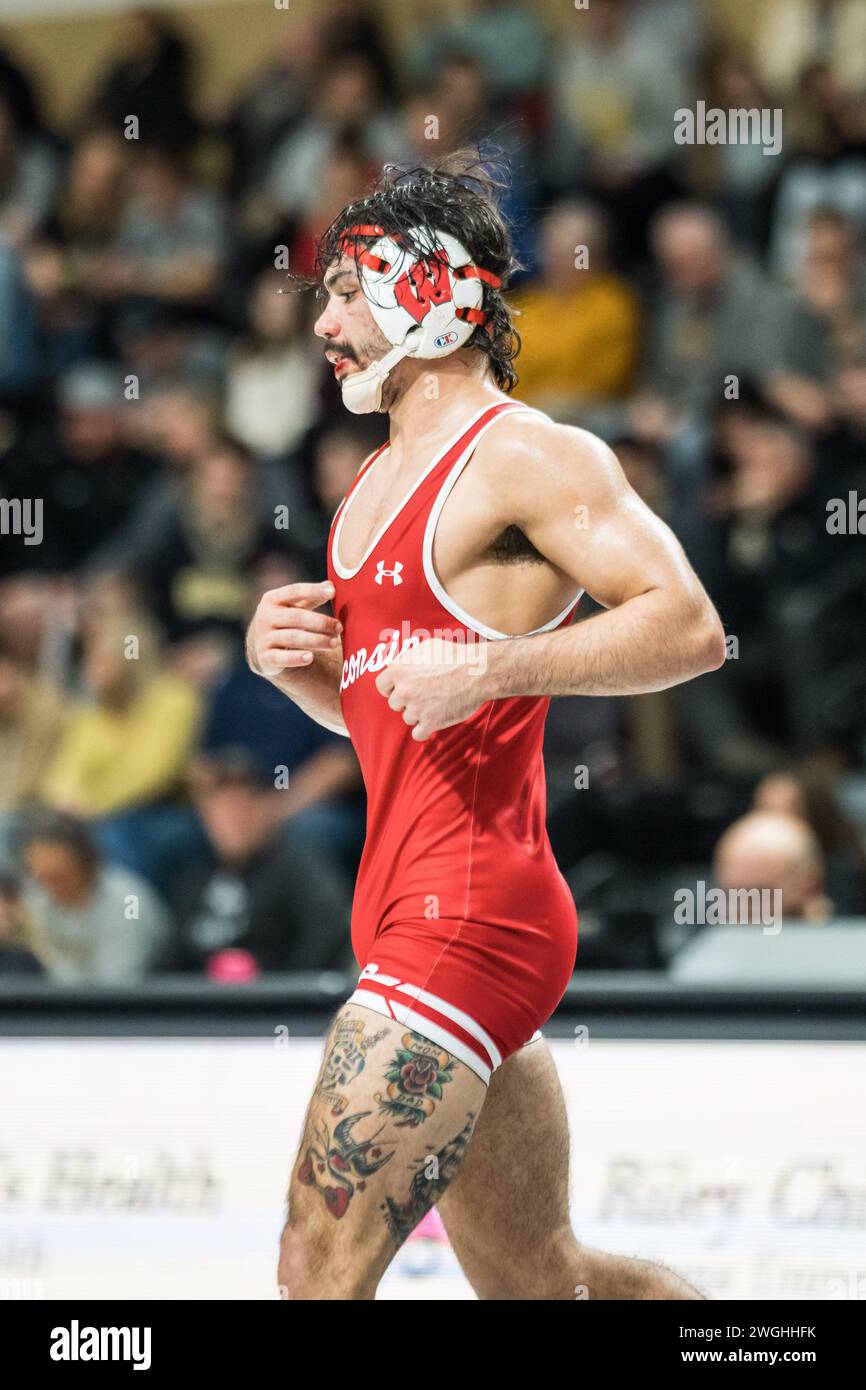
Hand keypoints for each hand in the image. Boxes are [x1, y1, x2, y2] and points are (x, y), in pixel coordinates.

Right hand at [246, 581, 341, 676]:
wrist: (259, 648)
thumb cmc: (283, 622)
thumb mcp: (292, 606)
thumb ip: (310, 597)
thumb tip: (331, 585)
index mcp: (273, 599)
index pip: (294, 591)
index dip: (313, 591)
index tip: (332, 592)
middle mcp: (266, 616)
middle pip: (296, 616)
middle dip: (320, 622)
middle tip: (338, 627)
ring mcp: (263, 637)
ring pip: (292, 637)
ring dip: (316, 640)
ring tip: (334, 643)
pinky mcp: (264, 657)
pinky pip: (281, 658)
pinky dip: (295, 658)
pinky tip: (310, 657)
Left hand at [374, 636, 488, 740]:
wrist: (477, 672)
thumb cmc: (454, 656)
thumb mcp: (426, 647)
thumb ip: (408, 658)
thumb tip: (401, 664)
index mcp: (399, 670)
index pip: (381, 686)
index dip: (391, 688)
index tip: (400, 690)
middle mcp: (404, 690)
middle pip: (394, 704)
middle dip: (407, 701)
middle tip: (424, 695)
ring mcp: (416, 708)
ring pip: (408, 718)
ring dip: (418, 714)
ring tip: (435, 704)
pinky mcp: (430, 723)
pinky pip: (418, 734)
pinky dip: (425, 730)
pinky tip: (434, 721)